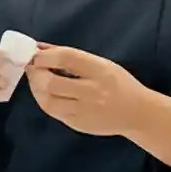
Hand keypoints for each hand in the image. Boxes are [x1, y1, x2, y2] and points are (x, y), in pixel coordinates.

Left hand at [26, 44, 148, 136]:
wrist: (138, 113)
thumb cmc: (117, 82)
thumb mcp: (99, 63)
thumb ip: (69, 55)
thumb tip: (38, 47)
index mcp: (99, 70)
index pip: (65, 58)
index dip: (44, 56)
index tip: (35, 55)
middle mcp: (92, 91)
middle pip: (51, 83)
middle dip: (35, 74)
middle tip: (32, 68)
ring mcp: (85, 111)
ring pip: (47, 101)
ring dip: (35, 88)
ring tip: (36, 80)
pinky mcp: (79, 124)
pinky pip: (53, 112)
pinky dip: (43, 100)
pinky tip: (44, 93)